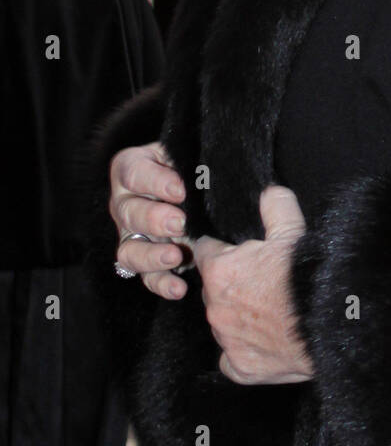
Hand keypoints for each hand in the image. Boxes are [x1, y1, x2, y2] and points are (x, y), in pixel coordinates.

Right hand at [109, 142, 188, 298]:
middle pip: (129, 212)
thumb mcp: (190, 158)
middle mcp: (125, 203)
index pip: (133, 172)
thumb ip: (194, 162)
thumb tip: (209, 172)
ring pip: (129, 249)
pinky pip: (146, 277)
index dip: (154, 182)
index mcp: (132, 170)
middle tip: (180, 222)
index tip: (180, 190)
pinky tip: (179, 288)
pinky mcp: (145, 262)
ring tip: (175, 256)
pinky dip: (162, 284)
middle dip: (154, 218)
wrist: (202, 191)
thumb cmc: (194, 168)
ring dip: (151, 255)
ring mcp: (132, 235)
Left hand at [194, 186, 312, 384]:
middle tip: (259, 281)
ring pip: (222, 323)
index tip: (235, 252)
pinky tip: (261, 342)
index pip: (205, 252)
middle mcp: (216, 307)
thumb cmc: (310, 276)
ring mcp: (227, 340)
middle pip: (212, 290)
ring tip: (267, 311)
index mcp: (221, 271)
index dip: (221, 250)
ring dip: (237, 316)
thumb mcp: (294, 231)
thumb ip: (276, 206)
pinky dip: (243, 351)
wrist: (332, 322)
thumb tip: (269, 191)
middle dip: (230, 284)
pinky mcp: (242, 368)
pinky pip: (231, 359)